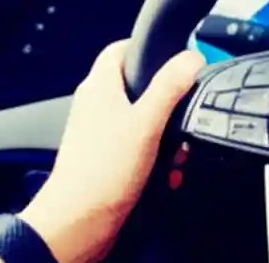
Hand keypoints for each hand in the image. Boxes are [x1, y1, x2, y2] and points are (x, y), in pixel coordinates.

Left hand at [19, 41, 203, 262]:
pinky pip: (135, 145)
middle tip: (182, 112)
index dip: (146, 47)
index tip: (173, 55)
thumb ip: (170, 87)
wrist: (77, 221)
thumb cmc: (101, 172)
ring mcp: (97, 132)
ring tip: (177, 151)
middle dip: (166, 101)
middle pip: (136, 85)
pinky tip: (166, 171)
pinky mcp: (103, 157)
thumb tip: (191, 58)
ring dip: (164, 134)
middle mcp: (94, 105)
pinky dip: (154, 154)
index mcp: (99, 86)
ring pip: (140, 118)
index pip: (119, 48)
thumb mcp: (147, 123)